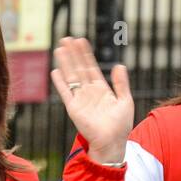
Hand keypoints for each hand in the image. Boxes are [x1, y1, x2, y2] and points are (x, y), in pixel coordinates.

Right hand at [50, 36, 133, 164]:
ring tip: (60, 48)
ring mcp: (80, 100)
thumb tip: (120, 65)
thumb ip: (121, 83)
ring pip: (71, 77)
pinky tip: (56, 70)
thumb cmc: (121, 125)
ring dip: (66, 63)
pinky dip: (61, 83)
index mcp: (101, 90)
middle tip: (66, 38)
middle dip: (73, 54)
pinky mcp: (74, 109)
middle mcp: (89, 92)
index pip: (91, 68)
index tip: (81, 41)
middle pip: (79, 69)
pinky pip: (66, 93)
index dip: (86, 54)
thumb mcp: (125, 101)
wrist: (112, 142)